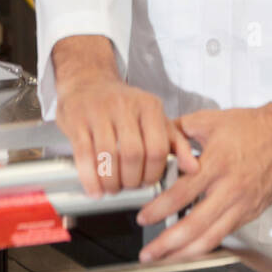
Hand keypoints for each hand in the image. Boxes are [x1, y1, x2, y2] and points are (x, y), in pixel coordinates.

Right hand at [53, 36, 198, 196]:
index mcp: (148, 106)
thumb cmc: (123, 105)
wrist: (88, 81)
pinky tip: (95, 189)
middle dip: (131, 180)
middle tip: (128, 186)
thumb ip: (176, 142)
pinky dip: (90, 178)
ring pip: (108, 156)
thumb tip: (193, 167)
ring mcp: (99, 111)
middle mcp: (124, 105)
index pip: (158, 149)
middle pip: (133, 155)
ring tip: (112, 187)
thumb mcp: (155, 118)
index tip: (147, 182)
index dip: (153, 173)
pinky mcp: (77, 120)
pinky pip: (84, 155)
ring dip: (111, 182)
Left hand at [136, 102, 271, 262]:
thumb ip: (179, 129)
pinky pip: (226, 234)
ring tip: (166, 260)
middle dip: (168, 242)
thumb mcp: (209, 119)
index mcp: (216, 163)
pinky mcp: (251, 212)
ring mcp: (242, 204)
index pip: (182, 193)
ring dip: (186, 253)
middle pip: (194, 224)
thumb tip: (157, 138)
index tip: (143, 217)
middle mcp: (230, 188)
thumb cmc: (250, 126)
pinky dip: (207, 246)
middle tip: (149, 252)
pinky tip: (192, 250)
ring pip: (211, 237)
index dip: (159, 209)